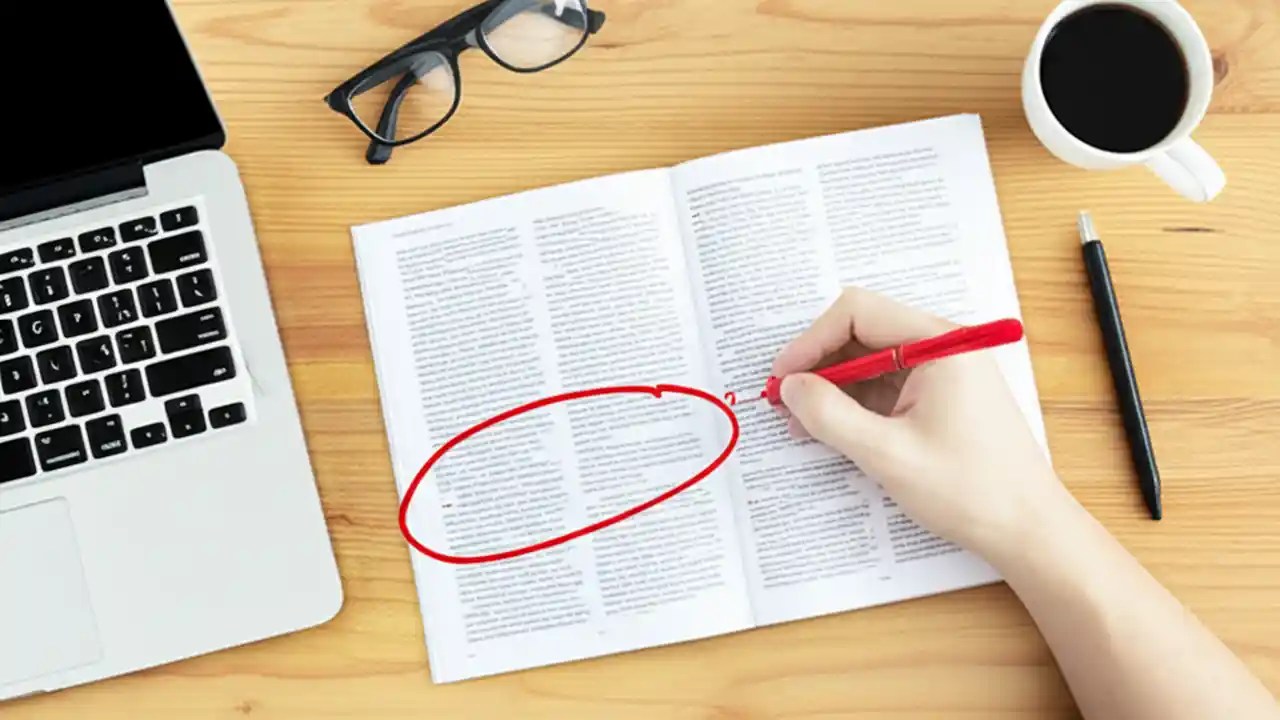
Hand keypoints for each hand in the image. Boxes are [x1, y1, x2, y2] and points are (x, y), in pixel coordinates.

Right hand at [772, 288, 1068, 562]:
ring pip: (871, 362)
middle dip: (819, 365)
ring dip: (834, 388)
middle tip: (785, 401)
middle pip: (863, 333)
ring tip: (803, 423)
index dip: (811, 342)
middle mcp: (944, 347)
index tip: (784, 378)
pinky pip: (888, 387)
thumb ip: (830, 415)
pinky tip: (832, 431)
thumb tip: (790, 387)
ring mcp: (945, 373)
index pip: (858, 313)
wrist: (1028, 530)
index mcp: (940, 344)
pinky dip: (856, 405)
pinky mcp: (942, 399)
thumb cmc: (970, 491)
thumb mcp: (887, 454)